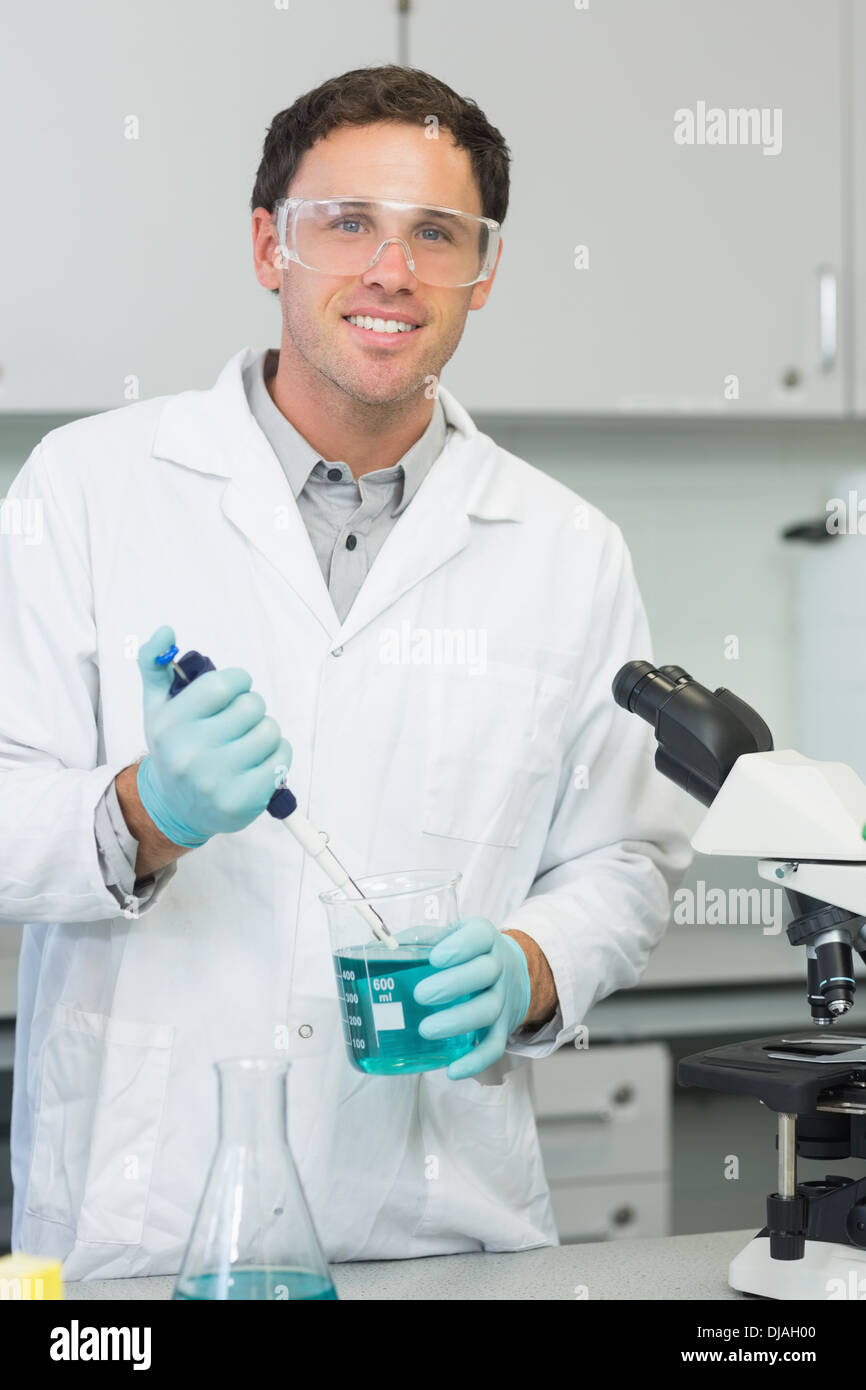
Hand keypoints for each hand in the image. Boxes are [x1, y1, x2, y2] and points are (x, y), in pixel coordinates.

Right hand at [135, 625, 291, 846]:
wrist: (174, 806)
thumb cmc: (174, 747)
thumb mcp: (157, 706)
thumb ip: (155, 665)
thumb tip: (165, 631)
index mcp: (170, 724)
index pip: (224, 685)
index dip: (238, 681)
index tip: (234, 690)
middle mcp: (190, 753)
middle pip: (251, 706)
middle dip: (250, 708)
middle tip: (238, 721)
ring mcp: (217, 780)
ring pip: (270, 731)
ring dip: (265, 731)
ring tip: (247, 741)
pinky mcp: (243, 800)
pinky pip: (281, 757)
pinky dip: (277, 754)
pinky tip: (258, 761)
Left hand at [413, 917, 531, 1080]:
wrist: (510, 973)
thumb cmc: (466, 954)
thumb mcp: (447, 937)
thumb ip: (417, 942)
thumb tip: (376, 951)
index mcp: (482, 938)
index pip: (479, 936)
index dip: (460, 946)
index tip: (435, 958)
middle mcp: (497, 966)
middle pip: (485, 972)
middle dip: (454, 984)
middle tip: (421, 995)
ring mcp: (502, 998)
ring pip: (489, 1010)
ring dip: (459, 1021)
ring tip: (426, 1030)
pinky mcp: (502, 1027)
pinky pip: (494, 1047)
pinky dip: (476, 1061)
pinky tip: (452, 1070)